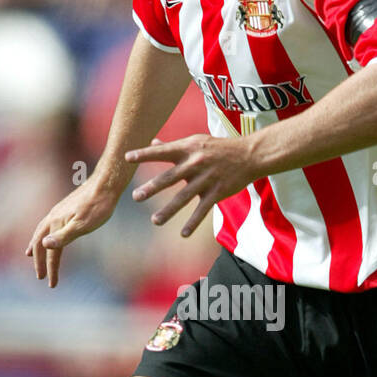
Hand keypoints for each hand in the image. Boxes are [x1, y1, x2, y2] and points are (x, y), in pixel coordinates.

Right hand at [25, 177, 117, 287]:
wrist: (106, 184)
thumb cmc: (98, 206)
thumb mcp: (83, 224)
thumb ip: (64, 236)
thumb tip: (44, 245)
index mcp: (56, 224)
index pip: (51, 253)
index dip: (51, 269)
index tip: (51, 284)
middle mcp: (52, 217)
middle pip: (40, 243)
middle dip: (39, 261)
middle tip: (39, 276)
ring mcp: (57, 212)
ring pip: (40, 232)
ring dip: (35, 246)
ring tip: (30, 255)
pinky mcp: (63, 208)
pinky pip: (47, 225)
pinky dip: (43, 234)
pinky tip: (48, 234)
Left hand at [126, 134, 253, 236]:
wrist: (249, 155)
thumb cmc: (218, 148)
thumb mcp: (196, 142)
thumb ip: (173, 146)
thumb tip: (152, 142)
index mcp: (188, 149)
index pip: (162, 152)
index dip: (144, 154)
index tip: (127, 158)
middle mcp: (195, 163)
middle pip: (169, 177)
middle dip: (152, 188)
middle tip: (135, 196)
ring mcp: (206, 179)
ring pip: (184, 197)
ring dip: (169, 210)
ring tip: (155, 221)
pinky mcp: (217, 192)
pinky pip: (202, 210)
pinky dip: (193, 223)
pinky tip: (183, 234)